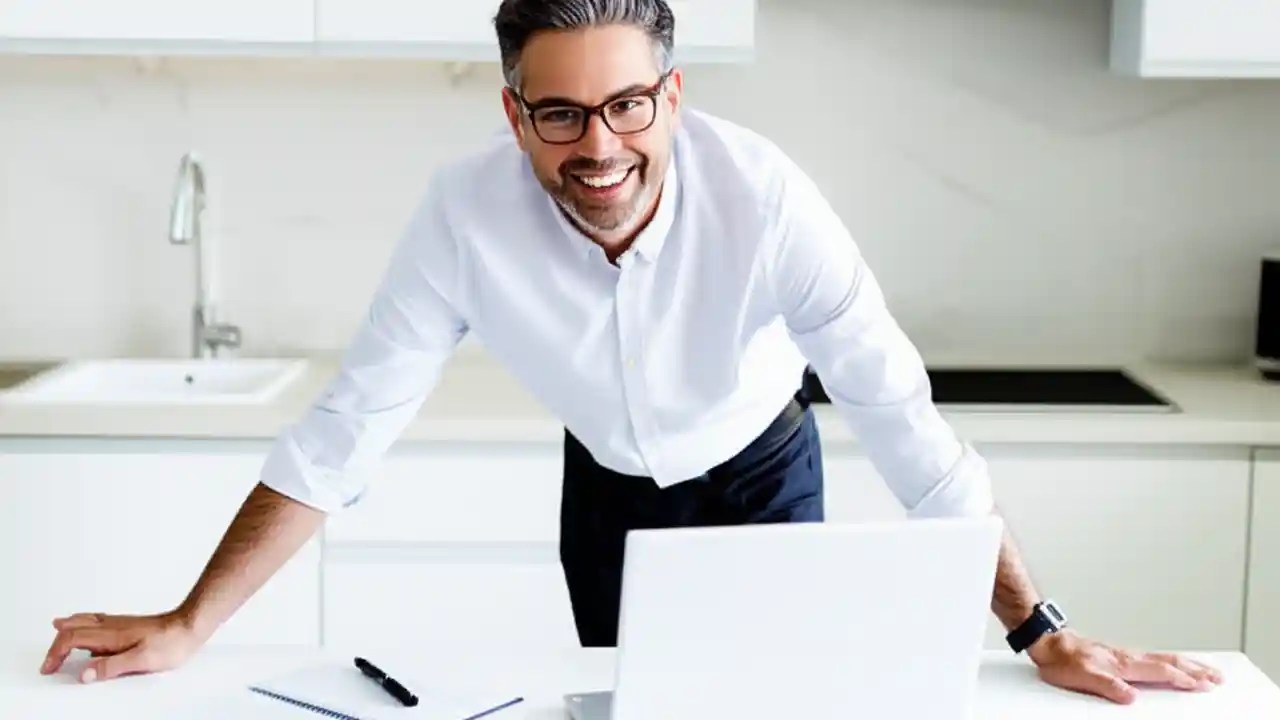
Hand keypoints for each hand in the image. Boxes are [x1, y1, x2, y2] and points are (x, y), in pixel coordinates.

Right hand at [40, 611, 205, 683]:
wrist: (191, 625)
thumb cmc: (171, 642)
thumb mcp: (140, 660)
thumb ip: (110, 667)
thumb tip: (84, 674)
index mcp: (110, 635)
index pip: (71, 640)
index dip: (55, 654)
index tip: (49, 668)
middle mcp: (112, 625)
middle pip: (74, 628)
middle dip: (56, 642)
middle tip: (49, 658)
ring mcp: (121, 623)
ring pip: (86, 620)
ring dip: (69, 628)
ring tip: (58, 629)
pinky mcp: (130, 624)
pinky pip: (100, 620)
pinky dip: (86, 624)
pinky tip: (92, 628)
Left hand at [1027, 629, 1223, 703]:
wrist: (1049, 644)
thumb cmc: (1063, 661)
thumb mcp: (1083, 677)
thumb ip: (1108, 686)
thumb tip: (1130, 696)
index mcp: (1124, 664)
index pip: (1161, 671)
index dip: (1183, 678)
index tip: (1203, 684)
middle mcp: (1128, 657)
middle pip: (1169, 661)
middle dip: (1195, 669)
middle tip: (1216, 676)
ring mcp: (1125, 654)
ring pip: (1163, 657)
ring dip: (1186, 663)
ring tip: (1204, 668)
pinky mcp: (1119, 655)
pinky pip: (1152, 657)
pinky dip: (1169, 660)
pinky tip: (1170, 664)